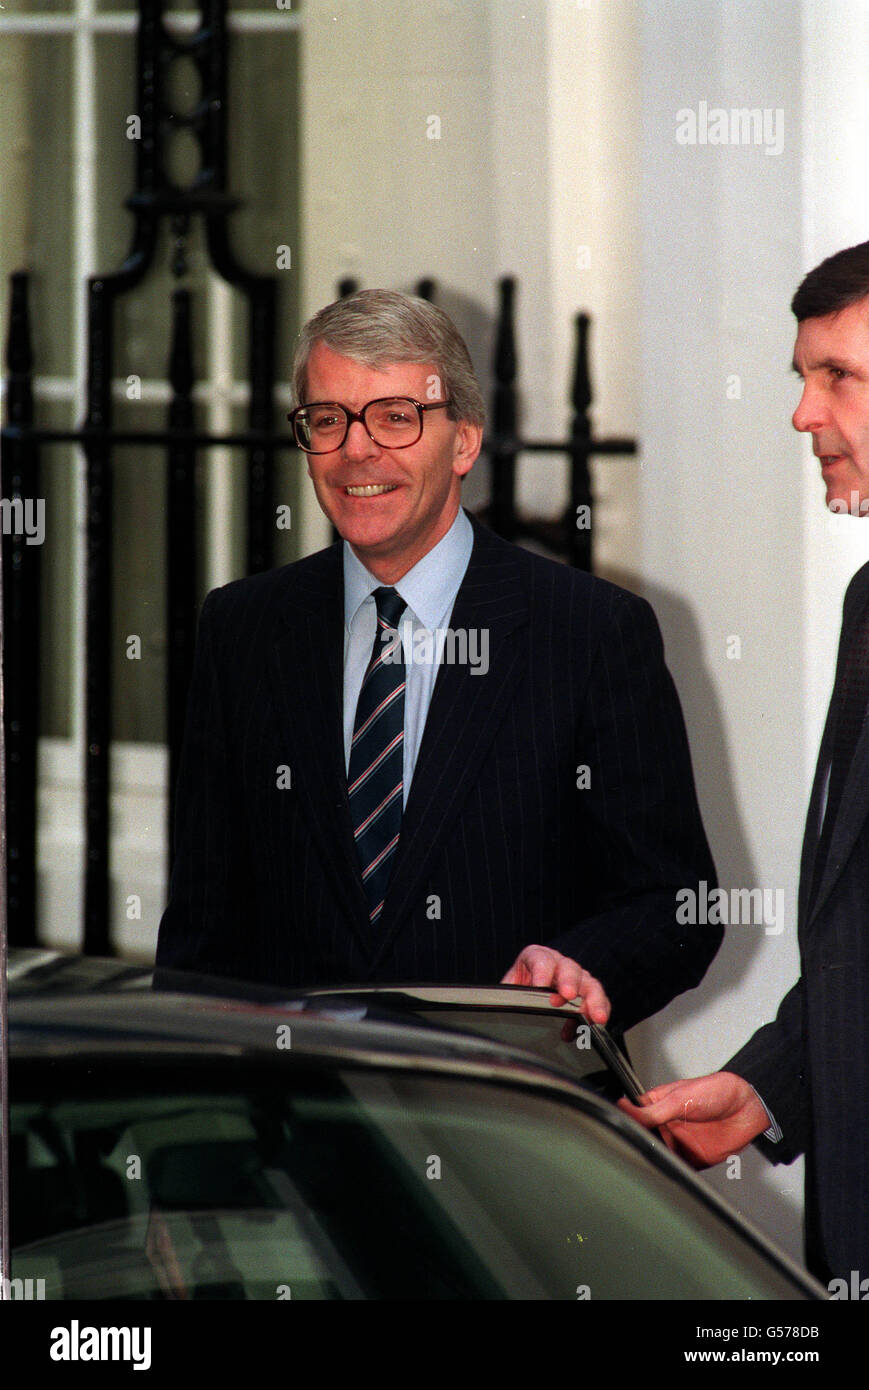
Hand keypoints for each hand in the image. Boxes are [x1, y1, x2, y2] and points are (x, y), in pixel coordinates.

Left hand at [500, 944, 609, 1022]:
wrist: (532, 993)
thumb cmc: (520, 988)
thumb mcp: (510, 989)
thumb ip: (506, 994)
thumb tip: (495, 1004)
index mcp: (536, 957)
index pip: (540, 959)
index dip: (541, 971)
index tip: (539, 985)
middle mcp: (559, 964)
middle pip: (568, 968)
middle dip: (569, 982)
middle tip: (568, 996)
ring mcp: (577, 978)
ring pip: (589, 983)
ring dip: (592, 1000)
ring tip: (593, 1017)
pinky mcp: (589, 994)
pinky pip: (600, 1000)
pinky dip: (600, 1012)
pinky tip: (597, 1023)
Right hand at [617, 1071, 770, 1168]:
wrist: (748, 1107)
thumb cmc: (717, 1091)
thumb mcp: (680, 1098)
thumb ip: (653, 1110)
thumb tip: (624, 1109)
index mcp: (658, 1104)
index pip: (634, 1116)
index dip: (626, 1124)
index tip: (619, 1132)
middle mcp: (666, 1124)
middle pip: (644, 1139)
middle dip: (638, 1146)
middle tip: (633, 1150)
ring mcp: (678, 1142)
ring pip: (658, 1156)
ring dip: (654, 1160)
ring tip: (648, 1161)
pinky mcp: (692, 1159)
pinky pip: (677, 1169)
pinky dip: (672, 1172)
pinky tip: (668, 1170)